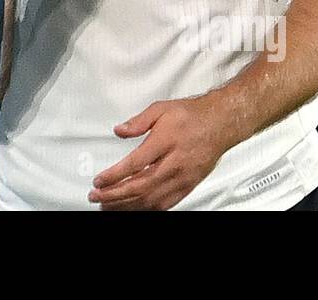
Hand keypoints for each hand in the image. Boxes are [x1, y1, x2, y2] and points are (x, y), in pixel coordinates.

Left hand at [89, 95, 228, 209]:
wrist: (220, 124)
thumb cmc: (192, 116)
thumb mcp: (161, 108)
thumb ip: (138, 121)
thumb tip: (119, 130)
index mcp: (166, 142)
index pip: (134, 164)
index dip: (114, 176)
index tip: (99, 181)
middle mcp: (175, 163)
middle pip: (140, 186)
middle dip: (115, 194)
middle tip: (97, 197)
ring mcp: (183, 177)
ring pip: (152, 199)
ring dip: (128, 205)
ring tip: (110, 206)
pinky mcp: (188, 185)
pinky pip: (167, 203)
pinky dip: (148, 209)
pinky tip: (135, 208)